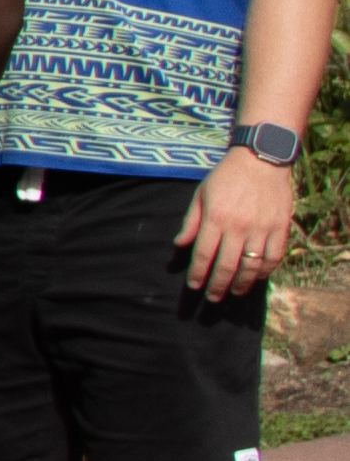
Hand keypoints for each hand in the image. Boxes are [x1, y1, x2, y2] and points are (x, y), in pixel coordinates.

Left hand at [187, 145, 295, 298]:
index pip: (204, 254)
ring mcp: (262, 228)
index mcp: (216, 218)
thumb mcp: (201, 195)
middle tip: (213, 299)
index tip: (194, 287)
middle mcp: (239, 226)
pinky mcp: (280, 227)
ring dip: (242, 284)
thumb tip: (179, 245)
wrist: (260, 160)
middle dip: (218, 286)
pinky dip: (266, 271)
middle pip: (227, 265)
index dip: (198, 274)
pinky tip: (257, 278)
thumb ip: (191, 222)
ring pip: (252, 265)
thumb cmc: (226, 177)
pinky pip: (274, 257)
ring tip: (234, 293)